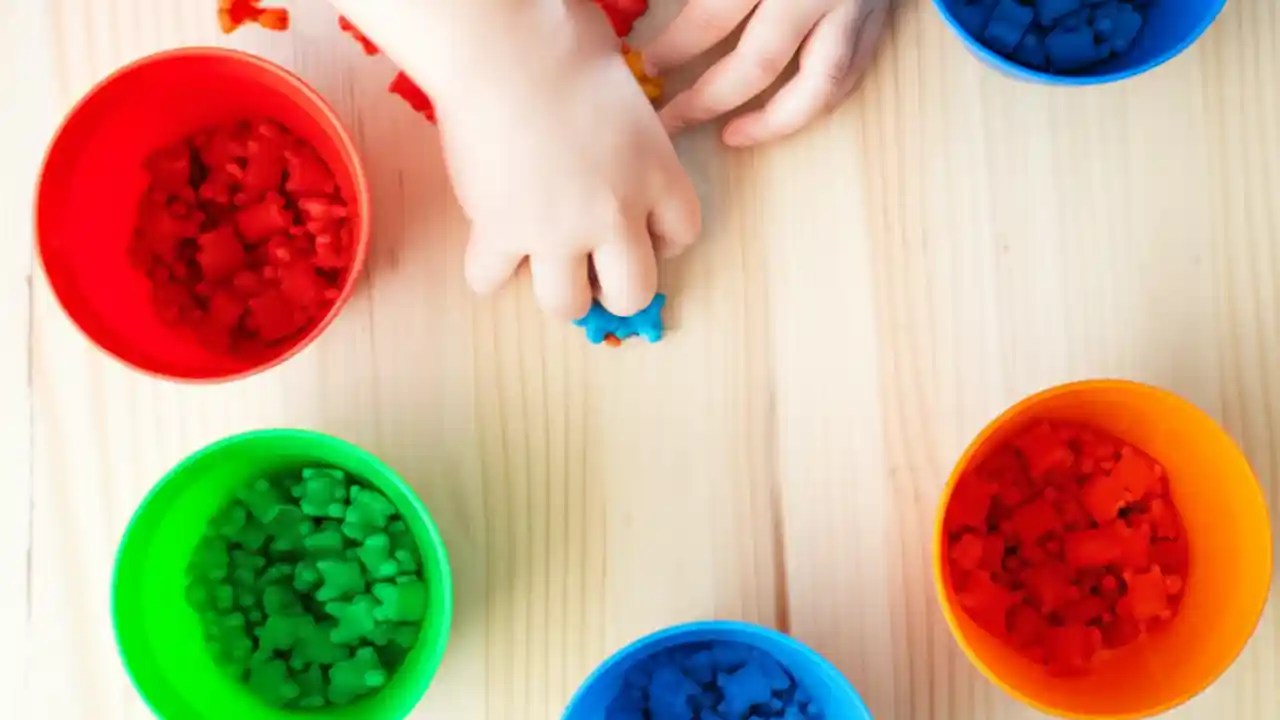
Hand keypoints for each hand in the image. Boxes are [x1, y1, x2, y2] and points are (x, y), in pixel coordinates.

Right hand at [328, 0, 699, 319]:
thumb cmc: (563, 36)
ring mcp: (556, 231)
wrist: (503, 46)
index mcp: (656, 171)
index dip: (662, 241)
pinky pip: (491, 280)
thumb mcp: (623, 79)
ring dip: (558, 291)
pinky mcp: (500, 232)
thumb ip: (627, 125)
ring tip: (543, 267)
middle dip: (615, 289)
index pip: (683, 234)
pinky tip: (488, 244)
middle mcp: (616, 214)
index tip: (642, 233)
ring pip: (566, 305)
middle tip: (593, 271)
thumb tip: (609, 124)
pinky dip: (487, 268)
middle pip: (633, 291)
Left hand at [645, 0, 889, 146]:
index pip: (712, 17)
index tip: (646, 66)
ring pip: (818, 86)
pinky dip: (815, 104)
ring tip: (730, 134)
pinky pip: (849, 76)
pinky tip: (782, 114)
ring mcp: (855, 8)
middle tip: (670, 120)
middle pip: (758, 63)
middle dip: (706, 100)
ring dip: (771, 122)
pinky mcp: (880, 18)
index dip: (674, 48)